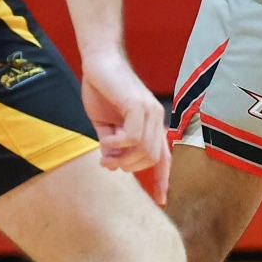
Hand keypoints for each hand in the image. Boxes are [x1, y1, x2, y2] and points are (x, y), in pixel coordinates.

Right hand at [82, 52, 169, 204]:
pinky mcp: (138, 105)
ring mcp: (150, 111)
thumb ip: (110, 145)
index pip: (163, 157)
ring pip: (144, 150)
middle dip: (128, 167)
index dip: (163, 180)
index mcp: (151, 124)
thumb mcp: (105, 125)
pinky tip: (107, 136)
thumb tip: (111, 165)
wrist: (98, 61)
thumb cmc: (102, 89)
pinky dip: (118, 143)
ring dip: (121, 156)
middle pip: (151, 159)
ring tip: (104, 149)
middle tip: (106, 161)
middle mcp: (156, 119)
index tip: (161, 200)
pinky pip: (133, 136)